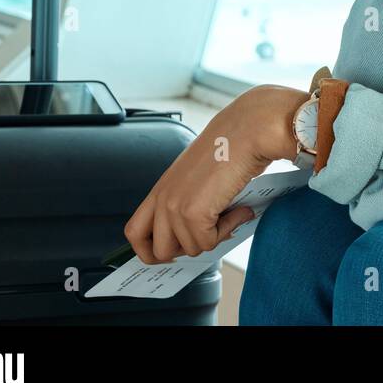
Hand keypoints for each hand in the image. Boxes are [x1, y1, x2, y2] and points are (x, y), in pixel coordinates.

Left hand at [123, 85, 304, 264]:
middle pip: (158, 251)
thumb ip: (190, 203)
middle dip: (188, 248)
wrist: (247, 131)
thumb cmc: (230, 146)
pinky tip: (239, 209)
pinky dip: (229, 230)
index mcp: (161, 189)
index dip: (151, 249)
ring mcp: (175, 207)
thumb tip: (199, 235)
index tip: (172, 250)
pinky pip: (209, 242)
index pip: (135, 233)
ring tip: (230, 212)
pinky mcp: (193, 213)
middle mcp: (163, 199)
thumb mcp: (198, 177)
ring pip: (189, 249)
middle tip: (210, 232)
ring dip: (214, 237)